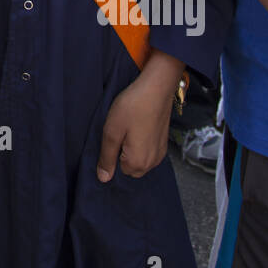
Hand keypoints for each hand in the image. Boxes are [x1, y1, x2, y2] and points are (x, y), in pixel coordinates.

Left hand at [97, 53, 181, 181]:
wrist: (156, 88)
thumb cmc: (132, 107)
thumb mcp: (112, 131)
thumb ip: (107, 157)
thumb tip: (103, 179)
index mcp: (138, 163)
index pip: (119, 171)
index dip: (113, 154)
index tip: (114, 136)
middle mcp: (152, 162)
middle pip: (130, 169)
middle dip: (123, 154)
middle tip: (121, 131)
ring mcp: (160, 153)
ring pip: (140, 161)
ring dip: (133, 150)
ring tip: (130, 128)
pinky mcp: (164, 143)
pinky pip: (149, 152)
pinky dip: (142, 144)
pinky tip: (139, 126)